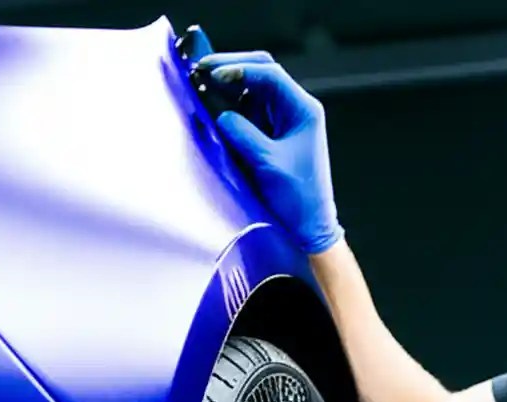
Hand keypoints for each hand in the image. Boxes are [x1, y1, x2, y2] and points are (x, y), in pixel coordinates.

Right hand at [195, 51, 343, 254]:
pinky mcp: (267, 136)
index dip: (240, 69)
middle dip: (230, 68)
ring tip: (200, 85)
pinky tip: (210, 106)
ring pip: (250, 91)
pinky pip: (245, 112)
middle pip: (260, 74)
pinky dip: (227, 107)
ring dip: (226, 87)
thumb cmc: (298, 198)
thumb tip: (220, 115)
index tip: (212, 73)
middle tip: (199, 69)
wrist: (308, 227)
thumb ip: (244, 135)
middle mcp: (293, 110)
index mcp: (303, 110)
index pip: (270, 74)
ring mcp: (280, 122)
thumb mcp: (268, 163)